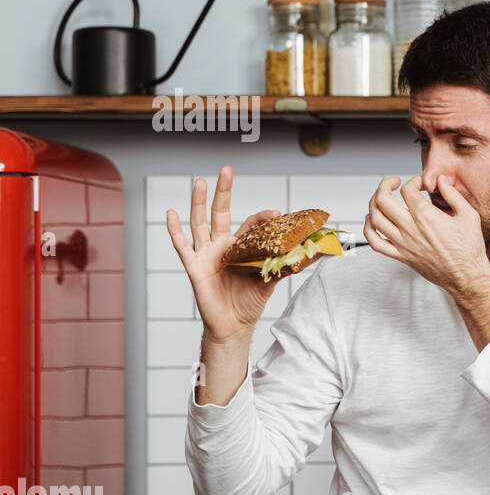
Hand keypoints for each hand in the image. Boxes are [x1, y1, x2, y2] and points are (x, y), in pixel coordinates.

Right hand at [164, 165, 287, 342]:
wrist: (233, 325)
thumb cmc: (249, 302)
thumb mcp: (271, 281)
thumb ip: (286, 266)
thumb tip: (312, 255)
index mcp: (241, 247)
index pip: (250, 224)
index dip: (262, 217)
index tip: (278, 213)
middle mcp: (222, 245)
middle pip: (220, 212)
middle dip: (222, 191)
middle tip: (226, 169)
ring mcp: (206, 254)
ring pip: (200, 222)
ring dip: (198, 202)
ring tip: (199, 181)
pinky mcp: (194, 266)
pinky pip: (181, 246)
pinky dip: (174, 230)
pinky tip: (171, 213)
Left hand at [363, 173, 489, 294]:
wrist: (466, 276)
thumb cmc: (469, 249)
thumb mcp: (469, 215)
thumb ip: (453, 195)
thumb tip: (441, 180)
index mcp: (427, 217)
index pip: (408, 190)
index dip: (413, 181)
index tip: (420, 184)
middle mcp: (411, 229)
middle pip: (383, 200)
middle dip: (385, 185)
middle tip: (393, 183)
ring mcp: (403, 244)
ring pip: (375, 219)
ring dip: (374, 203)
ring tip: (382, 198)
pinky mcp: (401, 256)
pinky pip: (375, 242)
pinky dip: (368, 229)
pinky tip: (372, 220)